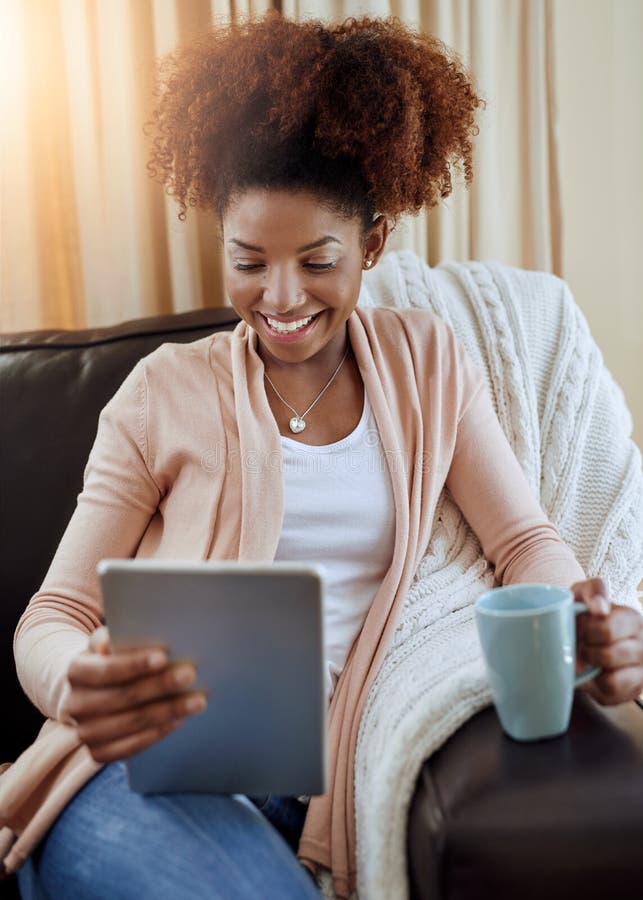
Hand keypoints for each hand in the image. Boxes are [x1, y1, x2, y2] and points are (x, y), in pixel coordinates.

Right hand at [64, 625, 207, 762]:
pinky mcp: (98, 753)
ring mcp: (86, 732)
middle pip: (124, 697)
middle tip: (190, 674)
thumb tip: (109, 645)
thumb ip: (112, 637)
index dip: (135, 664)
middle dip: (160, 685)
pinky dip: (159, 732)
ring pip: (133, 723)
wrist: (97, 690)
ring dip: (169, 710)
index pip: (107, 669)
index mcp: (76, 671)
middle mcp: (75, 705)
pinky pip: (133, 746)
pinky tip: (180, 719)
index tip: (164, 656)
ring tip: (197, 700)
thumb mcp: (109, 641)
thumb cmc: (113, 658)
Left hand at [573, 577, 642, 704]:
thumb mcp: (584, 593)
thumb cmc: (584, 612)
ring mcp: (641, 670)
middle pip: (609, 655)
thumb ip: (593, 591)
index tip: (580, 626)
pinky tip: (595, 672)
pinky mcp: (633, 690)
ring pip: (613, 680)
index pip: (608, 629)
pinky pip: (611, 695)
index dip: (586, 631)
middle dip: (587, 651)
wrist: (580, 635)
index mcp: (632, 619)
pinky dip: (596, 686)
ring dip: (592, 670)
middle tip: (582, 644)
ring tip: (588, 658)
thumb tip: (601, 607)